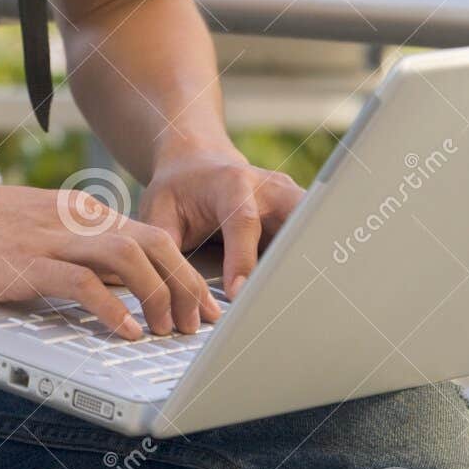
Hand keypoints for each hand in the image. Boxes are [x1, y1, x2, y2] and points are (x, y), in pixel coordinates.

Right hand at [0, 172, 223, 338]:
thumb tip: (110, 286)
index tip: (202, 305)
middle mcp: (70, 218)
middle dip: (187, 285)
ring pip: (128, 257)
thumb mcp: (28, 231)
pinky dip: (111, 308)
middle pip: (153, 242)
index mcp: (74, 211)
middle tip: (201, 325)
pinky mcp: (22, 262)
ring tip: (168, 331)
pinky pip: (81, 282)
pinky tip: (124, 333)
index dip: (184, 270)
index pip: (148, 234)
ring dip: (160, 296)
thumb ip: (69, 249)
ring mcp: (47, 237)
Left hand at [138, 146, 304, 299]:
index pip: (244, 220)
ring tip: (290, 304)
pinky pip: (308, 245)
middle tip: (276, 303)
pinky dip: (303, 268)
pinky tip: (295, 293)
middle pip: (293, 224)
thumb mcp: (159, 208)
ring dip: (302, 268)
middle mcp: (269, 188)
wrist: (198, 163)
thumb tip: (174, 289)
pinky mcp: (300, 216)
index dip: (242, 258)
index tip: (238, 294)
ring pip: (310, 235)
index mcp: (232, 182)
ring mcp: (290, 200)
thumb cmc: (178, 188)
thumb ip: (166, 245)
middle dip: (289, 262)